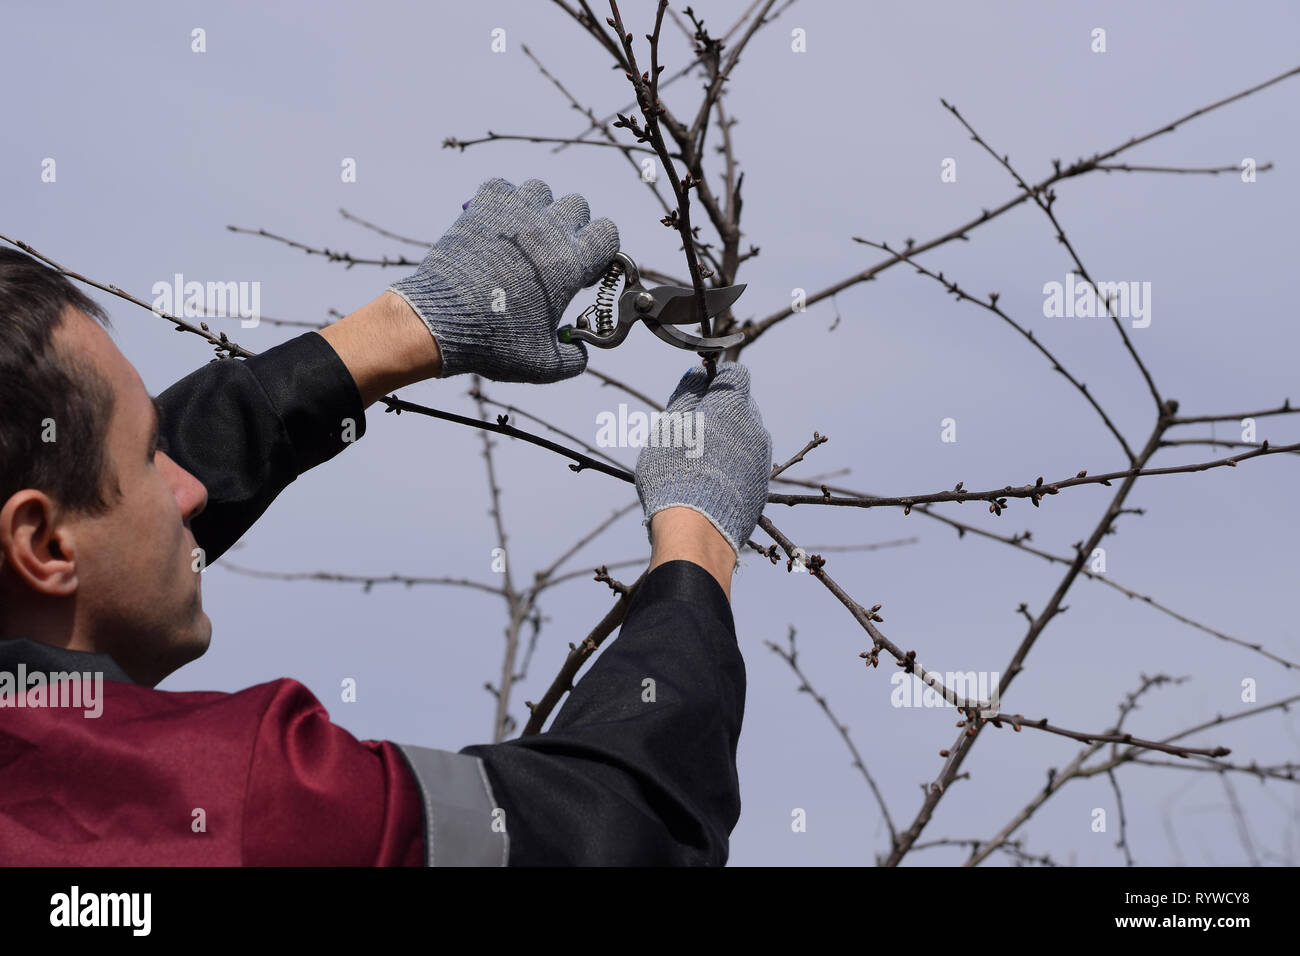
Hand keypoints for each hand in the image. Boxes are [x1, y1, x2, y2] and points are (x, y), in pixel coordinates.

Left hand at [388, 177, 618, 383]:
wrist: (441, 322)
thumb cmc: (495, 342)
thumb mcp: (544, 365)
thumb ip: (574, 359)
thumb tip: (580, 349)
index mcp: (572, 263)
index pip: (608, 233)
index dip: (601, 251)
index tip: (584, 272)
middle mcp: (548, 231)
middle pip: (578, 205)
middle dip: (573, 227)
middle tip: (554, 255)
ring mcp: (514, 214)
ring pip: (541, 190)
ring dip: (539, 209)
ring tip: (525, 237)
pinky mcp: (482, 207)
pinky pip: (502, 186)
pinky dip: (503, 201)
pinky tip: (497, 226)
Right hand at [634, 362, 772, 561]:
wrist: (697, 529)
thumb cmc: (676, 469)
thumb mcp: (670, 425)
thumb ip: (686, 394)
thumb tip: (697, 374)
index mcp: (734, 405)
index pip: (736, 374)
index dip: (715, 377)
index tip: (697, 389)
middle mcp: (756, 429)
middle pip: (741, 407)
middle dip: (720, 412)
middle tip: (689, 431)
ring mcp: (762, 460)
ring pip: (745, 439)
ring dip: (726, 441)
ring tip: (696, 462)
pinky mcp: (761, 490)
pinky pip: (746, 467)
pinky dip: (731, 468)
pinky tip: (708, 484)